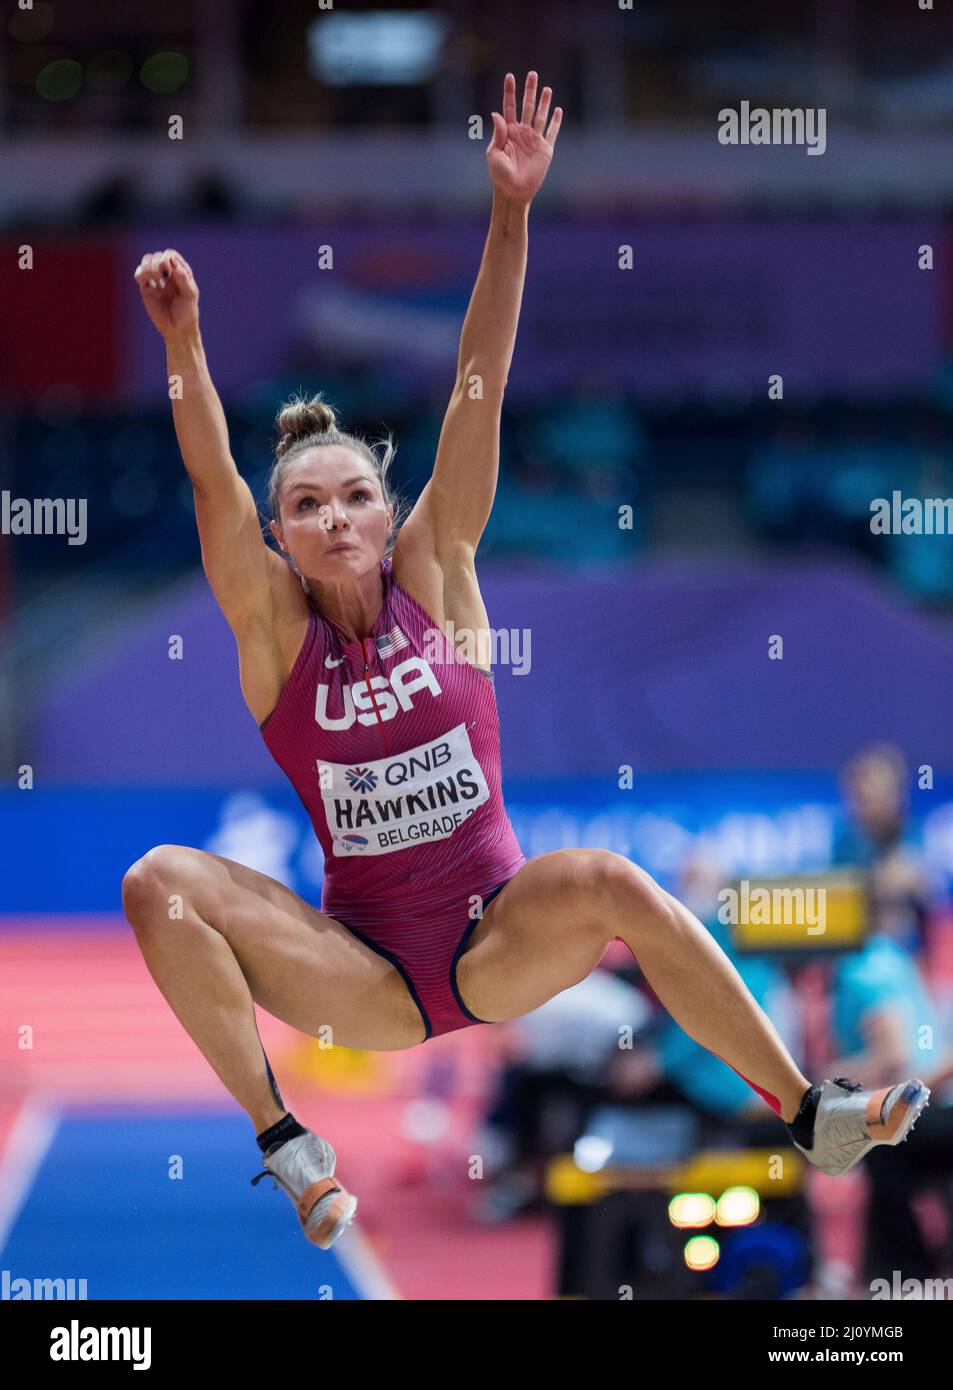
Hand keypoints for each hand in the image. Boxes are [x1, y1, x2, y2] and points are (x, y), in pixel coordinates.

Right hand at [133, 248, 199, 342]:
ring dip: (148, 267)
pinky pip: (138, 274)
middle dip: (157, 263)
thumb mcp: (190, 296)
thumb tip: (174, 265)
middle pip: (156, 256)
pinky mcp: (146, 289)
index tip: (170, 271)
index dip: (167, 258)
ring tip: (155, 280)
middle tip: (161, 277)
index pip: (170, 254)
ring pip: (146, 261)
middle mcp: (167, 274)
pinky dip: (140, 274)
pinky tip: (146, 284)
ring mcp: (156, 281)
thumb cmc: (187, 314)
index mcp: (180, 272)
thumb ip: (184, 280)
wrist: (177, 330)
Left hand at [486, 70, 561, 204]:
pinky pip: (552, 133)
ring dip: (544, 102)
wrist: (513, 192)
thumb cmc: (499, 175)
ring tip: (547, 88)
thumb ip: (498, 133)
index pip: (509, 107)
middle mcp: (522, 132)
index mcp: (508, 132)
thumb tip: (497, 114)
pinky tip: (558, 110)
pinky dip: (555, 122)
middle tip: (532, 74)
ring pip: (540, 116)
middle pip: (527, 107)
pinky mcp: (545, 150)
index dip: (510, 92)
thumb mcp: (494, 153)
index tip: (510, 76)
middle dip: (530, 91)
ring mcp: (534, 140)